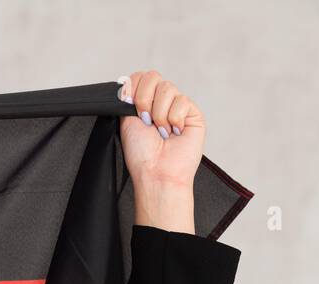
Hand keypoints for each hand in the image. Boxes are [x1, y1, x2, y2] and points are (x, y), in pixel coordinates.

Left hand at [117, 71, 201, 233]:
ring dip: (158, 113)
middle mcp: (160, 102)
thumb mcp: (125, 122)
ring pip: (167, 88)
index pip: (141, 77)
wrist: (157, 172)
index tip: (128, 104)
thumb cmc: (141, 154)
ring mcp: (177, 106)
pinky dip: (173, 118)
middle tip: (144, 120)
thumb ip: (127, 99)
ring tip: (160, 132)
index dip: (134, 87)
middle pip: (153, 76)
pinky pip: (181, 101)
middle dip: (144, 99)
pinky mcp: (192, 112)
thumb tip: (127, 81)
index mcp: (143, 103)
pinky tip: (174, 133)